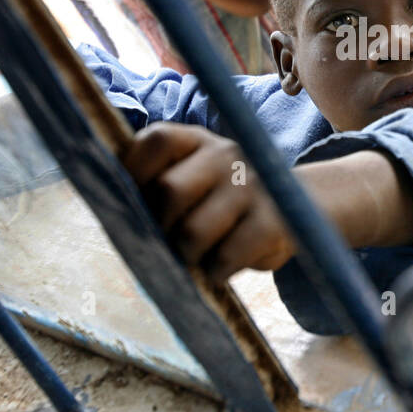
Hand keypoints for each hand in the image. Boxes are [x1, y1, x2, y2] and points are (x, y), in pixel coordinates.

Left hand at [124, 123, 293, 281]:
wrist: (291, 208)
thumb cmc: (220, 199)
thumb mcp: (192, 176)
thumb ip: (157, 183)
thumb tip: (120, 214)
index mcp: (197, 140)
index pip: (157, 140)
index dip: (135, 171)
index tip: (134, 200)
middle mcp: (226, 155)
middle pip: (170, 190)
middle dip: (159, 226)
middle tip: (166, 240)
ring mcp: (252, 187)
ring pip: (193, 232)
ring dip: (186, 255)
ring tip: (194, 257)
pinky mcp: (272, 223)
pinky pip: (226, 257)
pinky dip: (215, 271)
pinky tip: (219, 268)